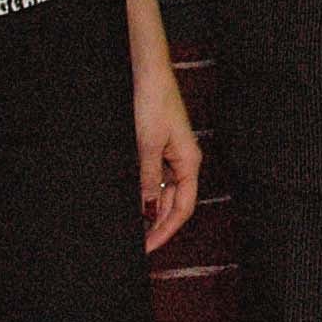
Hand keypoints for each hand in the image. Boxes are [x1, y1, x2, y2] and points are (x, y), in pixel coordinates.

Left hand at [133, 58, 201, 252]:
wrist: (147, 73)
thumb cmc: (153, 102)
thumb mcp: (147, 145)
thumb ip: (148, 178)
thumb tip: (148, 208)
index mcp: (189, 162)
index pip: (184, 208)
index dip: (167, 231)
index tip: (149, 248)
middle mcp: (183, 161)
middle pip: (176, 204)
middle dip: (158, 226)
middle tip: (138, 246)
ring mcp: (171, 155)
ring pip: (165, 193)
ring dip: (151, 212)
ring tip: (134, 230)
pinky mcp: (159, 147)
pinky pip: (156, 178)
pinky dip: (146, 193)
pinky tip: (133, 203)